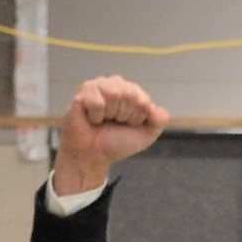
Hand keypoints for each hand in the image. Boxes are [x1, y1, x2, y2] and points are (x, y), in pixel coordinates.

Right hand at [52, 75, 168, 195]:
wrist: (93, 157)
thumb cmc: (115, 143)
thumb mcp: (145, 135)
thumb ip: (159, 121)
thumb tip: (159, 110)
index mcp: (132, 91)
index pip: (143, 100)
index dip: (137, 118)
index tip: (127, 124)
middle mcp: (116, 84)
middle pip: (130, 94)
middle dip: (124, 115)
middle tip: (114, 123)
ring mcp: (99, 86)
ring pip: (114, 94)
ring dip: (110, 114)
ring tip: (103, 120)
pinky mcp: (83, 93)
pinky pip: (97, 102)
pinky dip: (96, 117)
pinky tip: (92, 119)